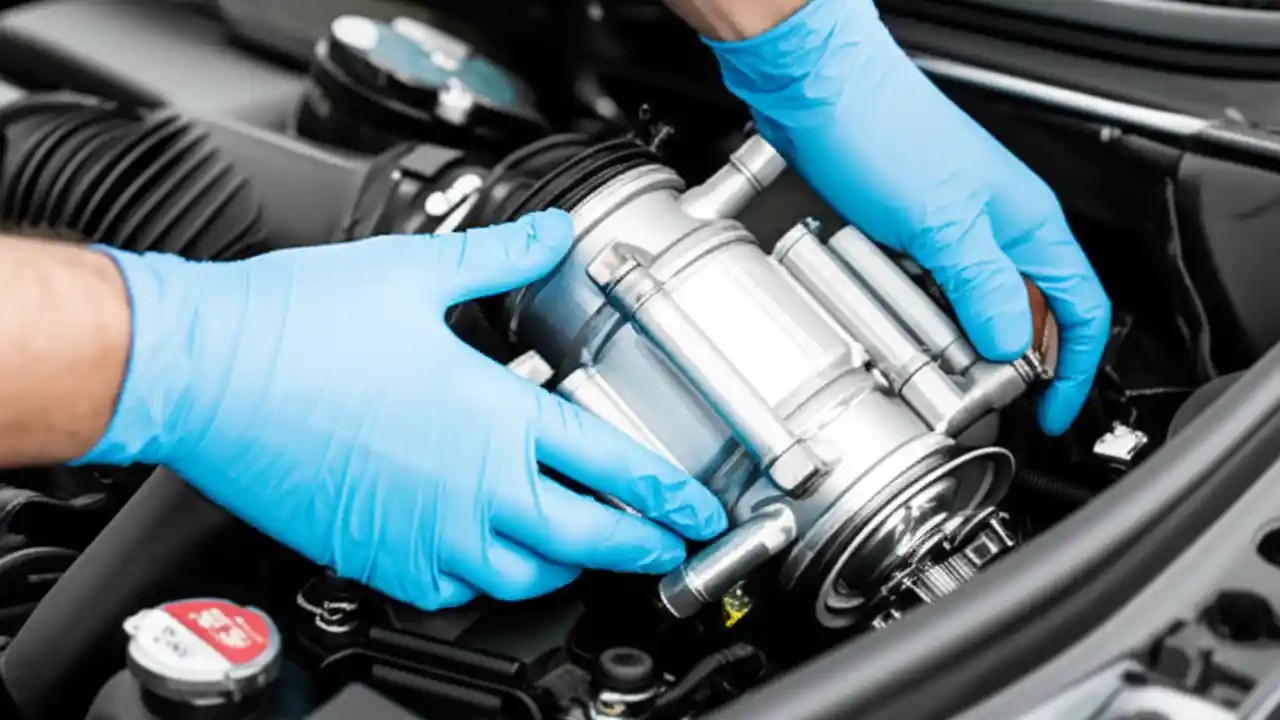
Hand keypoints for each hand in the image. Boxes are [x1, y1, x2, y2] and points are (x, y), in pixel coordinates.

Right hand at [79, 210, 726, 609]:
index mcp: (496, 419)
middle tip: (667, 550)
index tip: (696, 511)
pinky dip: (483, 584)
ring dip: (566, 568)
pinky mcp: (376, 556)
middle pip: (586, 540)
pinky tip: (486, 562)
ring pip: (524, 578)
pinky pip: (451, 591)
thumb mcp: (418, 275)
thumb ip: (502, 258)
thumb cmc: (298, 326)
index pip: (613, 467)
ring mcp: (424, 531)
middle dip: (641, 549)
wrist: (206, 371)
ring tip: (583, 554)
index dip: (668, 495)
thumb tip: (552, 235)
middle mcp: (472, 488)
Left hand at [706, 0, 1110, 434]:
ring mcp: (956, 229)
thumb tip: (1011, 347)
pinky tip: (905, 329)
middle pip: (1030, 314)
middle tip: (985, 399)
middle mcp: (999, 227)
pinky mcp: (914, 231)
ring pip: (979, 305)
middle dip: (1015, 364)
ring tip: (942, 375)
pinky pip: (935, 290)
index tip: (1053, 413)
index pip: (1079, 307)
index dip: (1073, 368)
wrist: (818, 90)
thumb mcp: (940, 221)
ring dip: (966, 343)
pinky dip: (926, 319)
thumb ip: (981, 286)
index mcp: (1027, 222)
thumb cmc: (883, 131)